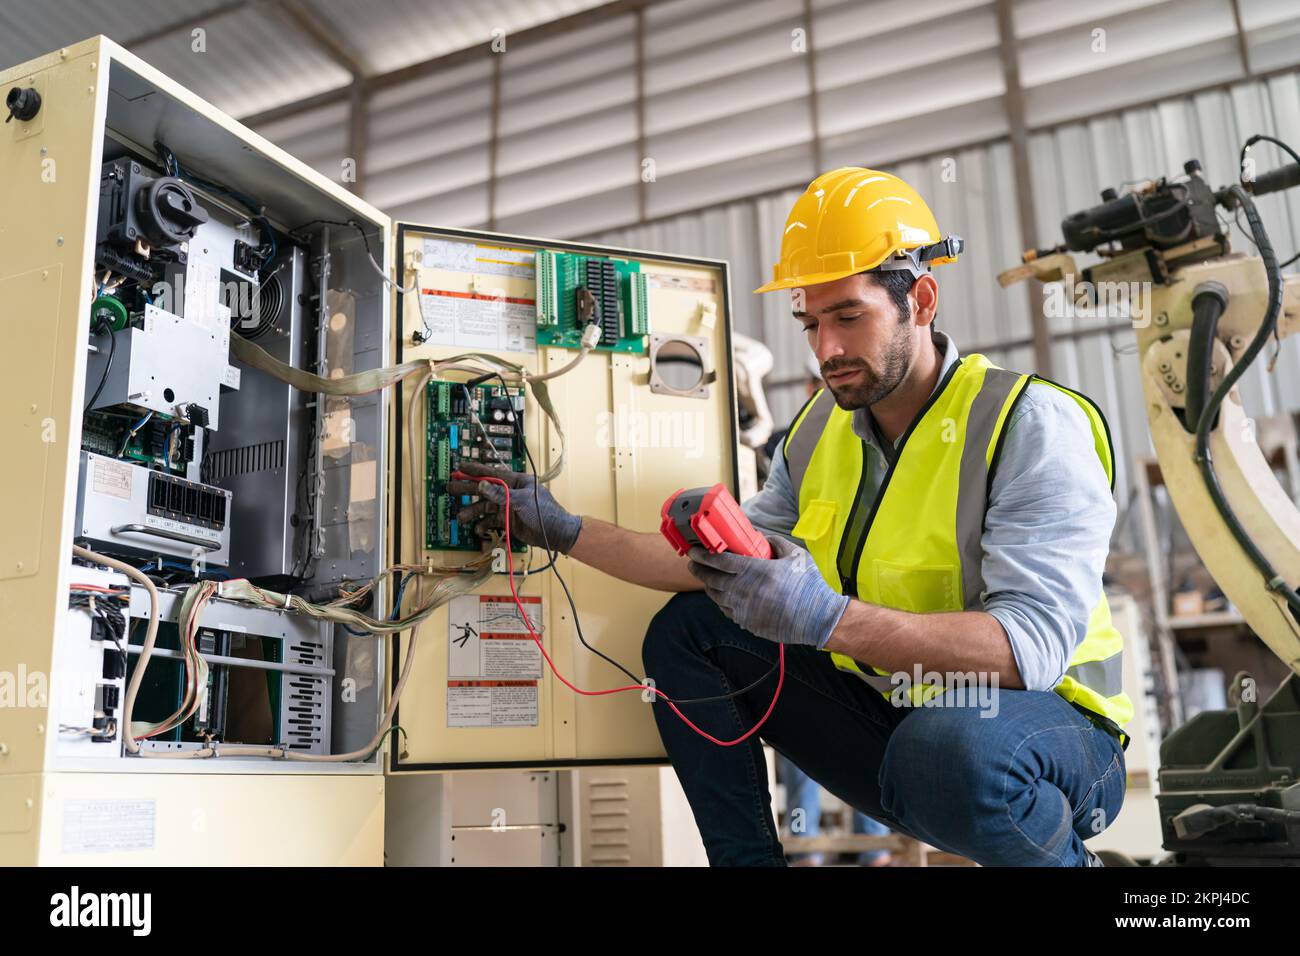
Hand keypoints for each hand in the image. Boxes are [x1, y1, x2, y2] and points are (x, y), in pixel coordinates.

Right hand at [446, 461, 582, 553]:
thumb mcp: (522, 500)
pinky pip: (492, 520)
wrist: (555, 534)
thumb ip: (500, 494)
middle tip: (451, 488)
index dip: (476, 471)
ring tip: (461, 516)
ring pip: (486, 507)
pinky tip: (477, 528)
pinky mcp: (508, 520)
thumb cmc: (545, 512)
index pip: (493, 474)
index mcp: (517, 482)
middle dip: (468, 490)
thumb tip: (482, 485)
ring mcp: (509, 507)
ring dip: (473, 511)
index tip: (461, 467)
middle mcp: (511, 493)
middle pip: (485, 490)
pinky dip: (484, 524)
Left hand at [687, 536, 848, 646]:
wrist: (818, 619)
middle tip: (693, 563)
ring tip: (707, 579)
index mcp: (755, 571)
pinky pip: (727, 610)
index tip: (694, 550)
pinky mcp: (747, 623)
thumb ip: (776, 543)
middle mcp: (744, 590)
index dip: (703, 555)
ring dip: (708, 586)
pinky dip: (721, 601)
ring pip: (716, 596)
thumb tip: (763, 538)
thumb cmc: (809, 586)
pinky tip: (723, 596)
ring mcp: (744, 609)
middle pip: (711, 579)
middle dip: (699, 569)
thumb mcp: (796, 555)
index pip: (719, 561)